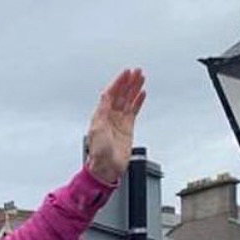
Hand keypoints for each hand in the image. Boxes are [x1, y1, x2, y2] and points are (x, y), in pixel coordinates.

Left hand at [85, 69, 145, 184]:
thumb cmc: (99, 153)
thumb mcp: (97, 129)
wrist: (106, 168)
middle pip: (120, 94)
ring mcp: (119, 121)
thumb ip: (102, 111)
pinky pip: (134, 110)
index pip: (110, 94)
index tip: (125, 72)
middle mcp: (109, 116)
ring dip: (134, 88)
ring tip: (141, 77)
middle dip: (128, 82)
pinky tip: (142, 93)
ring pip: (128, 100)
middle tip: (136, 71)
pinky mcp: (128, 128)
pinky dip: (138, 101)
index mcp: (100, 115)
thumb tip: (105, 95)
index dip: (118, 82)